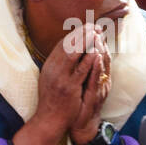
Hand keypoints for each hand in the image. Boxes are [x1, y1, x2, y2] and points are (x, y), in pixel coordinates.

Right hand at [35, 23, 105, 139]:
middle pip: (67, 45)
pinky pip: (80, 71)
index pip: (61, 44)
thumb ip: (57, 65)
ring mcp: (60, 78)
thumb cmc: (52, 100)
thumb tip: (66, 50)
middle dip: (81, 33)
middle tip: (93, 25)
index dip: (74, 34)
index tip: (85, 26)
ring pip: (73, 54)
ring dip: (85, 42)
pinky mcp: (69, 88)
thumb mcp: (49, 78)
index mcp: (49, 66)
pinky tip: (96, 52)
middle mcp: (52, 69)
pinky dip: (88, 60)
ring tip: (96, 32)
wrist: (49, 119)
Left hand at [70, 36, 111, 144]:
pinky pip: (96, 80)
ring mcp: (100, 88)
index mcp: (98, 76)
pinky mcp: (94, 97)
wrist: (82, 125)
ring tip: (97, 37)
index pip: (99, 54)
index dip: (98, 41)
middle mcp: (101, 81)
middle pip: (103, 58)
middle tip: (97, 27)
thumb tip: (81, 51)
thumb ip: (84, 68)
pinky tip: (95, 57)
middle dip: (100, 42)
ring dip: (100, 50)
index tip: (94, 27)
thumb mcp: (82, 83)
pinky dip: (96, 68)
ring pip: (102, 67)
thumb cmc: (81, 103)